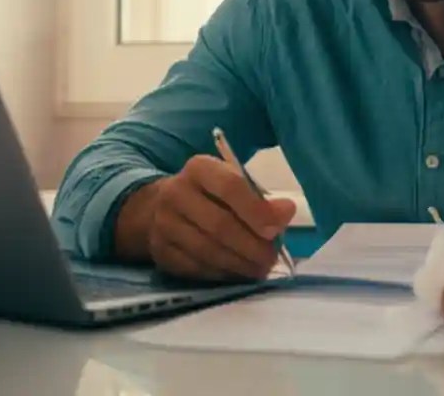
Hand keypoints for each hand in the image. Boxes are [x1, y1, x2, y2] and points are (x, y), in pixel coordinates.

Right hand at [118, 155, 295, 281]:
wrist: (158, 208)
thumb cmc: (208, 194)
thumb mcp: (231, 184)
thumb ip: (259, 198)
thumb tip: (285, 212)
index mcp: (198, 168)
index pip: (230, 186)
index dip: (256, 210)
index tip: (275, 230)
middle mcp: (175, 193)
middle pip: (219, 224)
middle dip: (251, 246)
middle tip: (271, 258)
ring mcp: (164, 225)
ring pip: (208, 250)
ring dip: (239, 264)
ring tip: (260, 269)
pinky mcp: (161, 252)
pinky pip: (196, 268)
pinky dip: (222, 274)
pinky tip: (238, 274)